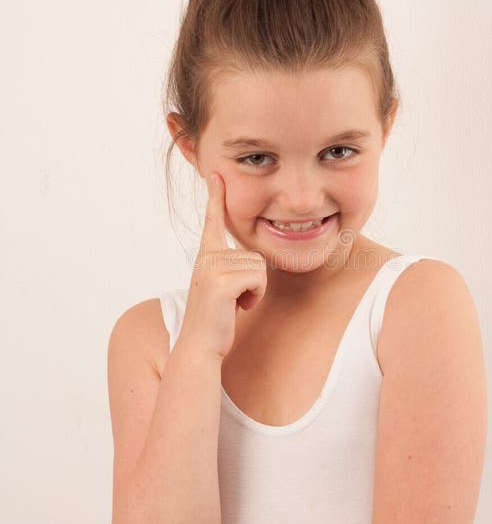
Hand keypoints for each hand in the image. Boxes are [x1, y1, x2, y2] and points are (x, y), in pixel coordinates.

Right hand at [180, 172, 267, 359]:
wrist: (200, 348)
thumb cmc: (216, 321)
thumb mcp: (224, 288)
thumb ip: (232, 270)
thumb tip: (252, 265)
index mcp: (207, 257)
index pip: (213, 221)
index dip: (215, 197)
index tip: (216, 174)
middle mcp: (207, 258)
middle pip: (255, 254)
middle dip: (254, 282)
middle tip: (234, 300)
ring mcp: (212, 268)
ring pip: (259, 267)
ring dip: (255, 290)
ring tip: (234, 304)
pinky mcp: (221, 281)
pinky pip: (258, 278)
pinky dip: (254, 296)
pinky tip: (237, 308)